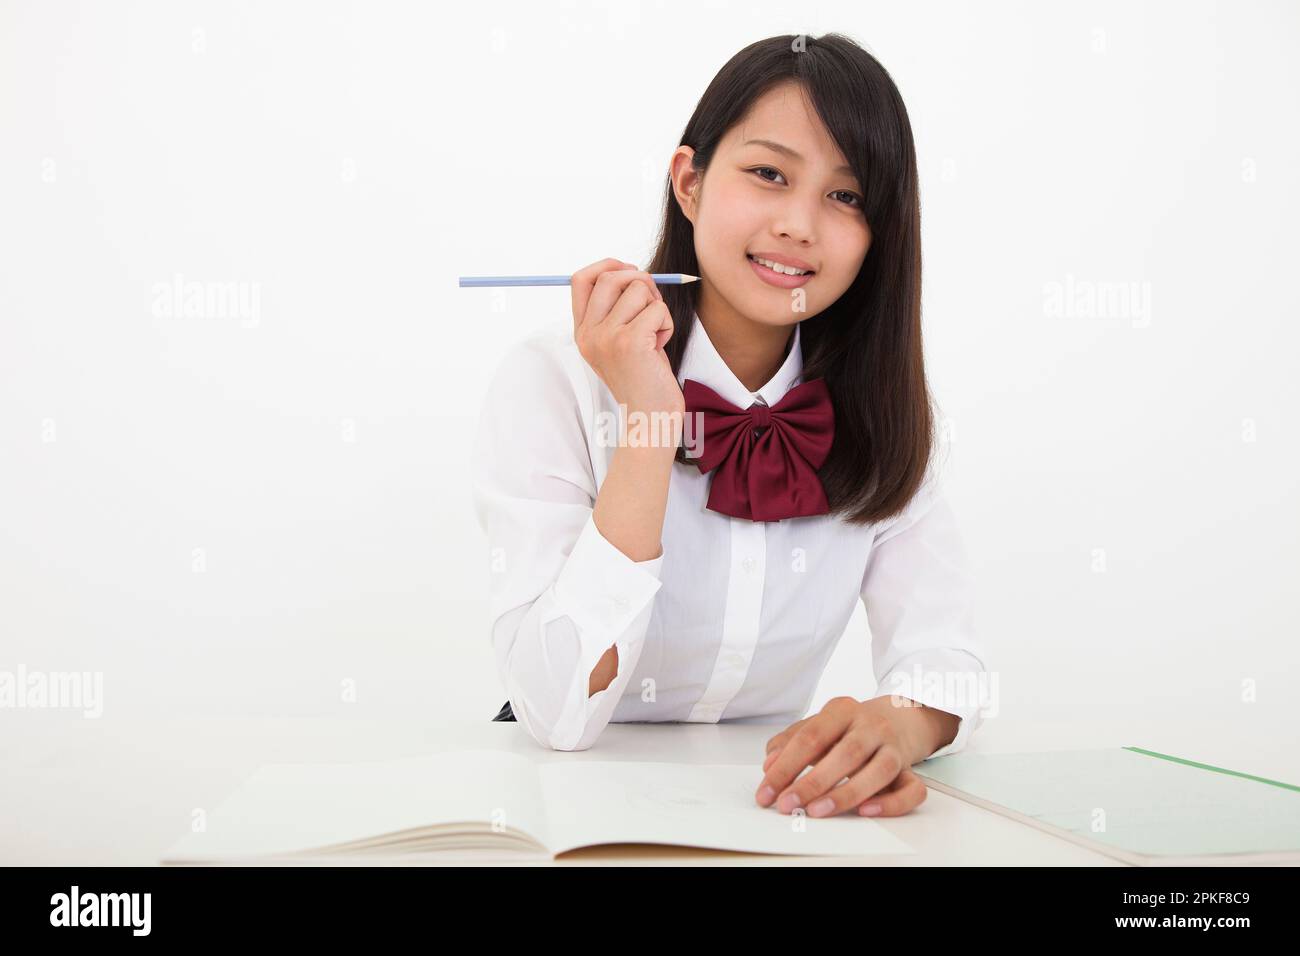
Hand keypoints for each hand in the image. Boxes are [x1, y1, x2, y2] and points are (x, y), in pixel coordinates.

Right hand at [571, 257, 682, 414]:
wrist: (650, 417)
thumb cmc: (642, 378)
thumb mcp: (620, 341)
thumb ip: (616, 310)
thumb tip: (631, 271)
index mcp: (582, 332)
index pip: (580, 279)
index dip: (607, 265)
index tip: (629, 270)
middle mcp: (589, 334)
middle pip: (611, 277)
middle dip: (641, 282)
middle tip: (653, 304)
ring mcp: (607, 337)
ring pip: (639, 290)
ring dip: (657, 308)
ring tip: (654, 335)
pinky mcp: (631, 342)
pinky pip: (658, 310)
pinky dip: (667, 324)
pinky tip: (660, 348)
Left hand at [755, 696, 932, 818]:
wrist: (899, 717)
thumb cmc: (850, 727)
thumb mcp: (819, 724)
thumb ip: (790, 740)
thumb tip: (770, 764)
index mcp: (843, 710)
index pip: (811, 736)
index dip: (786, 766)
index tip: (767, 790)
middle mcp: (871, 725)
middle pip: (845, 753)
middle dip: (811, 782)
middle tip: (787, 804)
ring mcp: (894, 747)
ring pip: (879, 770)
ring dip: (846, 794)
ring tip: (817, 811)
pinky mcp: (910, 770)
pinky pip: (912, 790)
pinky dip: (891, 804)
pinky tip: (866, 811)